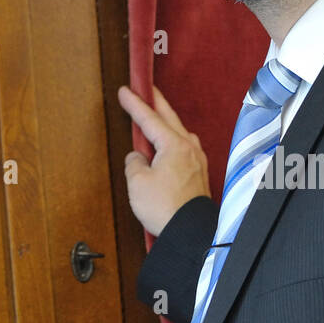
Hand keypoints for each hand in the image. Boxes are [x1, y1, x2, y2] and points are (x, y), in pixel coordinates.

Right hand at [120, 84, 210, 236]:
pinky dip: (172, 139)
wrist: (189, 234)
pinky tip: (167, 144)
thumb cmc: (164, 209)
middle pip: (169, 117)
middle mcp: (189, 148)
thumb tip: (139, 157)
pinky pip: (183, 147)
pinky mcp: (199, 173)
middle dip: (155, 102)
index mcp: (174, 145)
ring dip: (165, 121)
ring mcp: (197, 160)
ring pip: (179, 131)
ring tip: (154, 115)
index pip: (149, 118)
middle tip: (144, 89)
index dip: (134, 104)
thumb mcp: (137, 182)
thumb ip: (134, 162)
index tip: (124, 90)